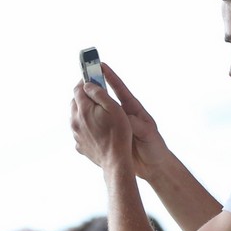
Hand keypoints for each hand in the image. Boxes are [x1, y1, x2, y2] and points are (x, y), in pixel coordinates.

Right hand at [70, 63, 170, 179]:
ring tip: (76, 98)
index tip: (100, 64)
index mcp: (133, 109)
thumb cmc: (154, 146)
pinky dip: (86, 126)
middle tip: (81, 79)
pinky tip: (77, 124)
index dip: (110, 76)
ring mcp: (113, 126)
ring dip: (87, 106)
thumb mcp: (147, 133)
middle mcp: (121, 115)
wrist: (152, 166)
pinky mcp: (108, 138)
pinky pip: (94, 130)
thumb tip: (123, 117)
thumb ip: (136, 124)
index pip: (119, 89)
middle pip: (105, 98)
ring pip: (97, 113)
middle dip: (93, 87)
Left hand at [70, 67, 133, 172]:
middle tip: (96, 95)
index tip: (92, 78)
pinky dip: (85, 126)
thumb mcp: (114, 108)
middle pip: (75, 102)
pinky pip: (80, 131)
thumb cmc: (119, 134)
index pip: (78, 88)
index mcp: (83, 110)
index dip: (85, 81)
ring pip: (76, 116)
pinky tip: (97, 129)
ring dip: (84, 112)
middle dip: (84, 96)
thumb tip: (87, 84)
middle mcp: (75, 121)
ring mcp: (76, 134)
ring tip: (97, 113)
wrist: (116, 161)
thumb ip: (99, 93)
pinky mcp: (79, 145)